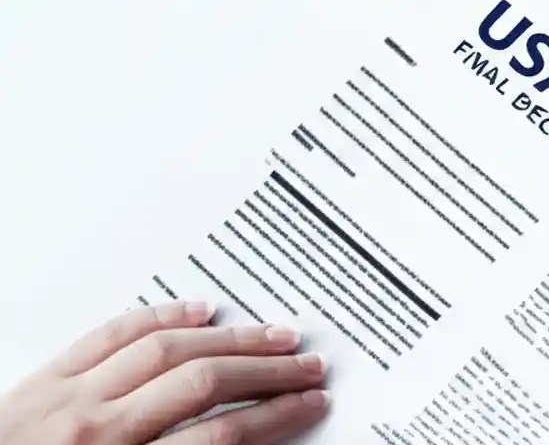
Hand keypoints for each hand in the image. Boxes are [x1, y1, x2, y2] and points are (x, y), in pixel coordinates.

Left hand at [0, 301, 328, 443]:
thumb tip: (245, 443)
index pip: (222, 439)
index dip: (277, 418)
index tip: (309, 405)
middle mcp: (95, 433)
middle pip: (204, 385)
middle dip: (268, 374)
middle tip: (307, 367)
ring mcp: (66, 399)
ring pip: (168, 348)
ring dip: (231, 339)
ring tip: (273, 336)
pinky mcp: (43, 380)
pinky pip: (112, 332)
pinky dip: (161, 317)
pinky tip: (199, 312)